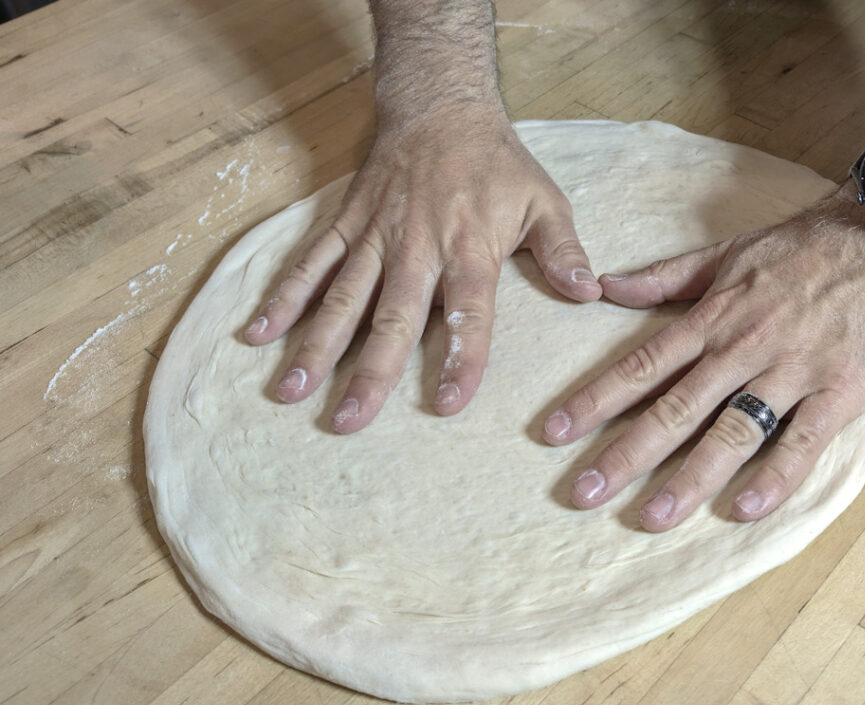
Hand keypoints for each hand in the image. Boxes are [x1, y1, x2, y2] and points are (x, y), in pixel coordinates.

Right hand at [245, 108, 601, 431]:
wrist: (440, 104)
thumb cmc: (496, 162)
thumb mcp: (544, 201)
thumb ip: (564, 250)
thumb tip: (589, 294)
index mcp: (471, 247)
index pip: (468, 312)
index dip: (459, 358)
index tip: (446, 404)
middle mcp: (417, 246)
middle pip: (391, 316)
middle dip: (368, 372)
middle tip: (347, 421)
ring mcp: (374, 235)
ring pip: (342, 296)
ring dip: (315, 345)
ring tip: (290, 391)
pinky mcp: (346, 222)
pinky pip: (310, 262)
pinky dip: (284, 296)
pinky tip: (258, 334)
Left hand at [542, 186, 864, 530]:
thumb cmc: (801, 246)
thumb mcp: (725, 253)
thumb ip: (664, 277)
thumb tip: (605, 286)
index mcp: (711, 319)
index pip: (640, 367)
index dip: (593, 400)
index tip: (553, 433)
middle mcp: (742, 348)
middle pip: (673, 409)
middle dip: (623, 454)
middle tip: (581, 494)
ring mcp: (791, 371)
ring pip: (731, 430)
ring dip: (690, 478)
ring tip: (651, 518)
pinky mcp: (840, 390)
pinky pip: (803, 441)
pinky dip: (776, 476)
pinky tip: (745, 509)